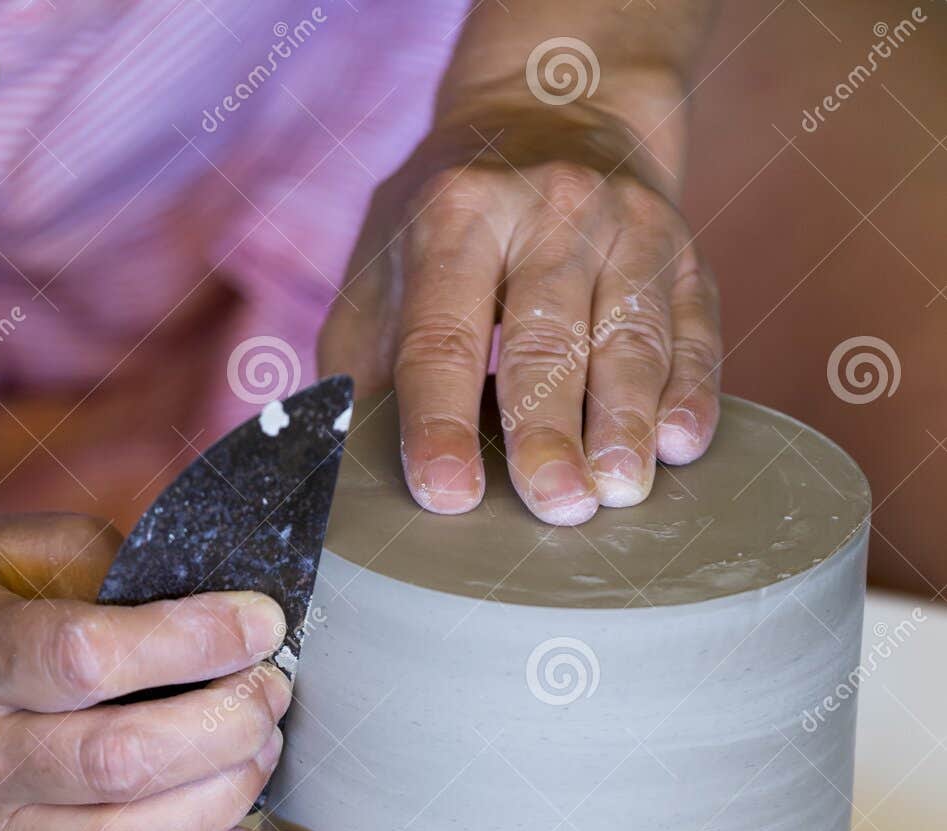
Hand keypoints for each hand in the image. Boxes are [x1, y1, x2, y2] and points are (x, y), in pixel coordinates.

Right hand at [0, 513, 341, 830]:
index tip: (263, 622)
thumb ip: (125, 576)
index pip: (86, 660)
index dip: (192, 641)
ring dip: (230, 794)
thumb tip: (243, 622)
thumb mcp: (29, 551)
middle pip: (117, 761)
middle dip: (225, 722)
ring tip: (268, 743)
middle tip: (272, 684)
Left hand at [320, 103, 719, 524]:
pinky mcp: (687, 255)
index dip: (442, 420)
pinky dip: (692, 392)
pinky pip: (696, 331)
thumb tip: (347, 468)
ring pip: (632, 336)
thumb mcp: (385, 265)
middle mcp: (548, 210)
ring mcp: (628, 228)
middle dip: (550, 430)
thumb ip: (364, 363)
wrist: (561, 112)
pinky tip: (681, 444)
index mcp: (455, 214)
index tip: (449, 493)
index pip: (443, 335)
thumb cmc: (452, 224)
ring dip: (627, 421)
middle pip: (547, 338)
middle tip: (556, 505)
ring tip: (620, 490)